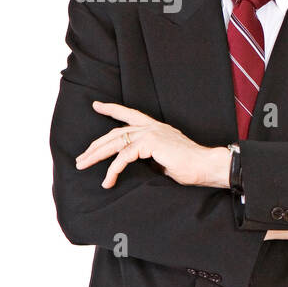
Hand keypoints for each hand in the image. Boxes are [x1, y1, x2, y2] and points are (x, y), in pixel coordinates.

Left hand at [76, 101, 227, 188]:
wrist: (207, 166)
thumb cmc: (191, 167)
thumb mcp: (164, 159)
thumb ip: (149, 156)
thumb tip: (133, 163)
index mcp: (156, 128)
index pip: (130, 115)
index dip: (112, 110)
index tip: (97, 106)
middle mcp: (152, 127)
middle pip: (115, 133)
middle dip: (95, 146)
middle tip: (80, 158)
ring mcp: (151, 133)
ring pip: (115, 143)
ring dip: (96, 156)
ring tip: (83, 166)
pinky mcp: (150, 143)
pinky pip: (124, 156)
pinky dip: (113, 170)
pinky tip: (108, 180)